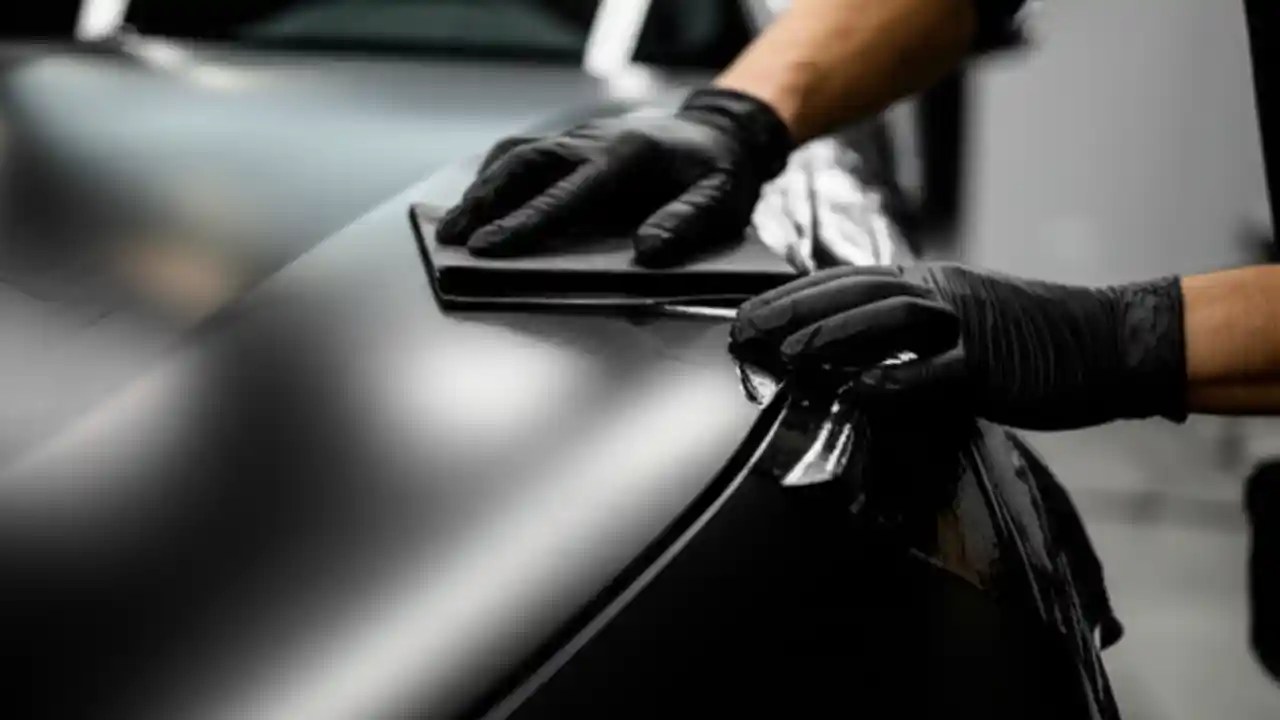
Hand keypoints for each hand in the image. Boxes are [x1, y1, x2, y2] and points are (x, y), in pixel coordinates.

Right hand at [437, 88, 793, 267]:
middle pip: (526, 165)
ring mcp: (582, 138)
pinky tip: (480, 198)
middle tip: (452, 238)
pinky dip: (496, 174)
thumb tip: (646, 252)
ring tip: (453, 224)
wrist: (723, 132)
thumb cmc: (720, 173)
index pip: (565, 195)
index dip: (525, 223)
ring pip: (519, 155)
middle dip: (484, 202)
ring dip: (482, 188)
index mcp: (629, 157)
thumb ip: (687, 223)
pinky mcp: (576, 143)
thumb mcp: (722, 200)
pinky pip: (526, 151)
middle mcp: (596, 141)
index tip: (490, 247)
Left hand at [730, 264, 1186, 429]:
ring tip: (788, 353)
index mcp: (931, 281)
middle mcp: (943, 293)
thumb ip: (910, 332)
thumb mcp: (963, 320)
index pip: (848, 281)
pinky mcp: (993, 365)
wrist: (1111, 342)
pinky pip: (938, 372)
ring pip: (890, 319)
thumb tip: (853, 355)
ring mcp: (968, 325)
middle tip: (745, 331)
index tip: (749, 314)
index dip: (794, 296)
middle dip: (795, 310)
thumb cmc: (1033, 337)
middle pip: (856, 292)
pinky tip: (858, 391)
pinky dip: (896, 380)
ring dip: (834, 334)